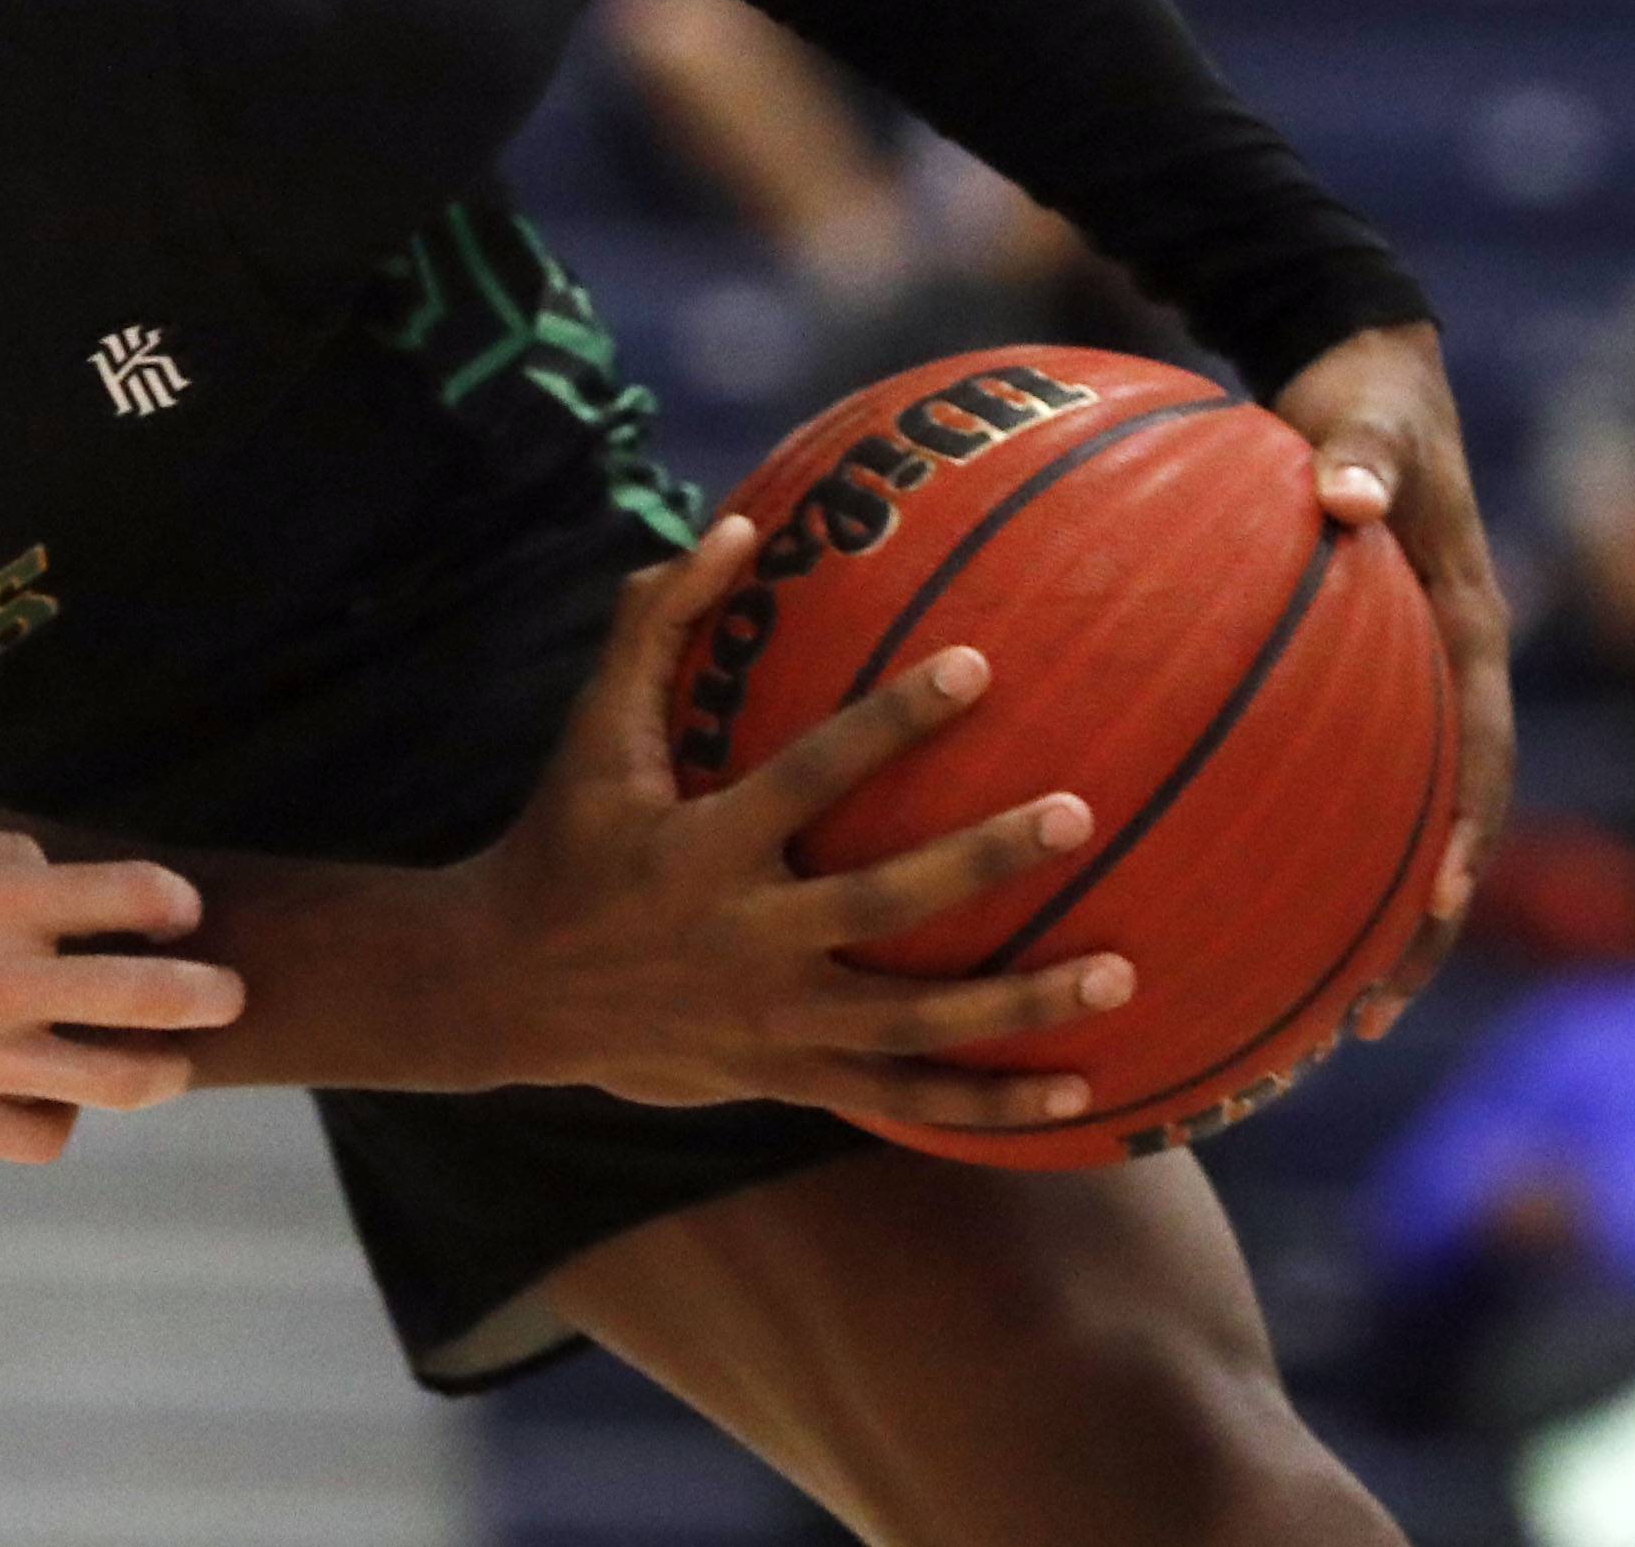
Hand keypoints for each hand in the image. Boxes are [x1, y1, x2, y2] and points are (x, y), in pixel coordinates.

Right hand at [0, 807, 241, 1163]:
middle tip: (225, 993)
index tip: (181, 912)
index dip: (170, 904)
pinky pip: (37, 1137)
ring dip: (158, 1072)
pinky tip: (48, 1104)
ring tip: (166, 1068)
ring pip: (116, 1080)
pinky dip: (57, 1121)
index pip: (129, 895)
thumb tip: (46, 874)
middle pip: (150, 992)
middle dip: (207, 993)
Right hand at [449, 516, 1131, 1129]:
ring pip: (915, 1023)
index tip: (978, 665)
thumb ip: (654, 623)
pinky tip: (1084, 1087)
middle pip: (883, 903)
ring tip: (1124, 970)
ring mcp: (772, 1023)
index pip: (810, 774)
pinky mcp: (789, 1079)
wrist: (510, 988)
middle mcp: (742, 939)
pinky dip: (992, 1107)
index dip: (891, 721)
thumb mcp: (591, 730)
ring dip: (1022, 1005)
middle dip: (982, 860)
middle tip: (1078, 815)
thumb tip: (738, 526)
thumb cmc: (566, 834)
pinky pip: (905, 1102)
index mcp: (698, 848)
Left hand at [1276, 320, 1510, 1034]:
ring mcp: (1391, 687)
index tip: (1432, 906)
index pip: (1479, 754)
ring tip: (1283, 1009)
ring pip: (1375, 823)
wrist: (1359, 367)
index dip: (1463, 835)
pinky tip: (1185, 883)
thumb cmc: (1366, 396)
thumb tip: (1345, 496)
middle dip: (1406, 932)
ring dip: (1341, 915)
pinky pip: (1304, 770)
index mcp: (1466, 631)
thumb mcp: (1372, 415)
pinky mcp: (1335, 682)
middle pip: (1438, 830)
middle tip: (1358, 1019)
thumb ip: (1363, 455)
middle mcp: (1438, 675)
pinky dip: (1267, 831)